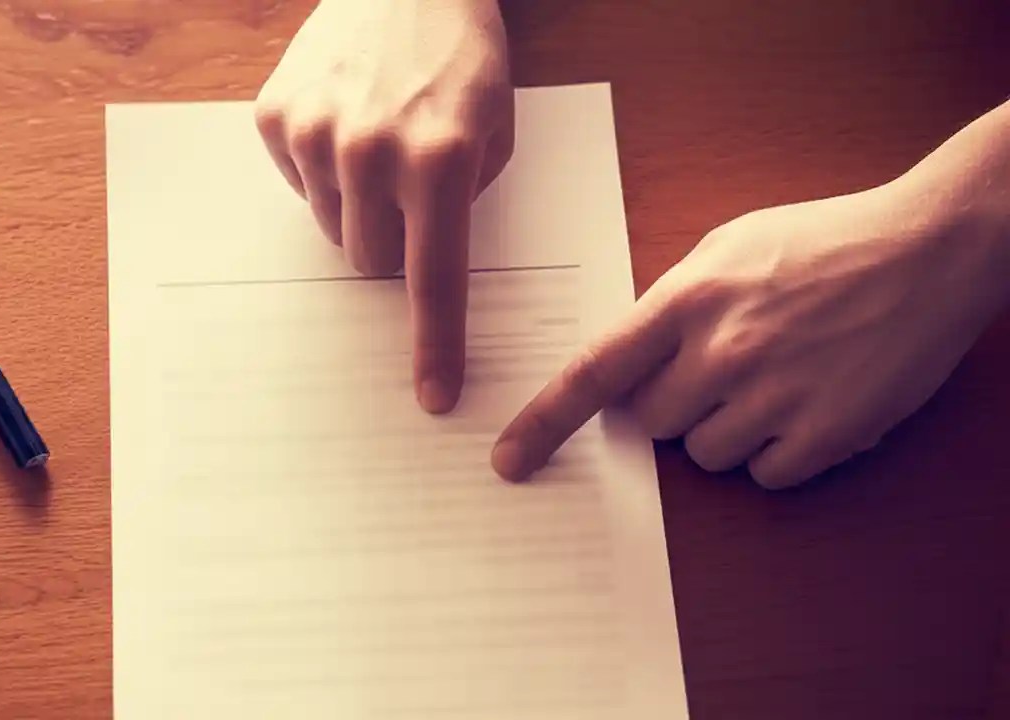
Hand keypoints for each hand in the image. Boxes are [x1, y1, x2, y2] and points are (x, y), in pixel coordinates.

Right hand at [254, 0, 513, 413]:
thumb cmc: (462, 58)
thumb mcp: (494, 134)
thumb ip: (462, 207)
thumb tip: (420, 272)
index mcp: (437, 161)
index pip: (433, 279)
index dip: (435, 344)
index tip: (434, 393)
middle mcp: (369, 152)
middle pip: (371, 262)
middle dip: (394, 244)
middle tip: (409, 194)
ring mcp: (313, 133)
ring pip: (332, 228)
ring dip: (358, 205)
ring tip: (378, 142)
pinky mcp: (275, 116)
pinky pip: (298, 185)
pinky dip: (322, 169)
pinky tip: (344, 120)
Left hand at [491, 179, 1009, 489]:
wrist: (933, 245)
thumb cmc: (824, 240)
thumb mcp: (730, 245)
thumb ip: (672, 301)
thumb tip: (629, 359)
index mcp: (688, 298)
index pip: (594, 371)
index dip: (544, 421)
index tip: (509, 460)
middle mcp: (722, 350)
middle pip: (649, 423)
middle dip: (670, 407)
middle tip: (719, 370)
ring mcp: (774, 394)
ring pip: (706, 454)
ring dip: (728, 429)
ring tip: (778, 376)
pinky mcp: (826, 432)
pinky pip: (766, 475)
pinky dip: (780, 451)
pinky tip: (809, 403)